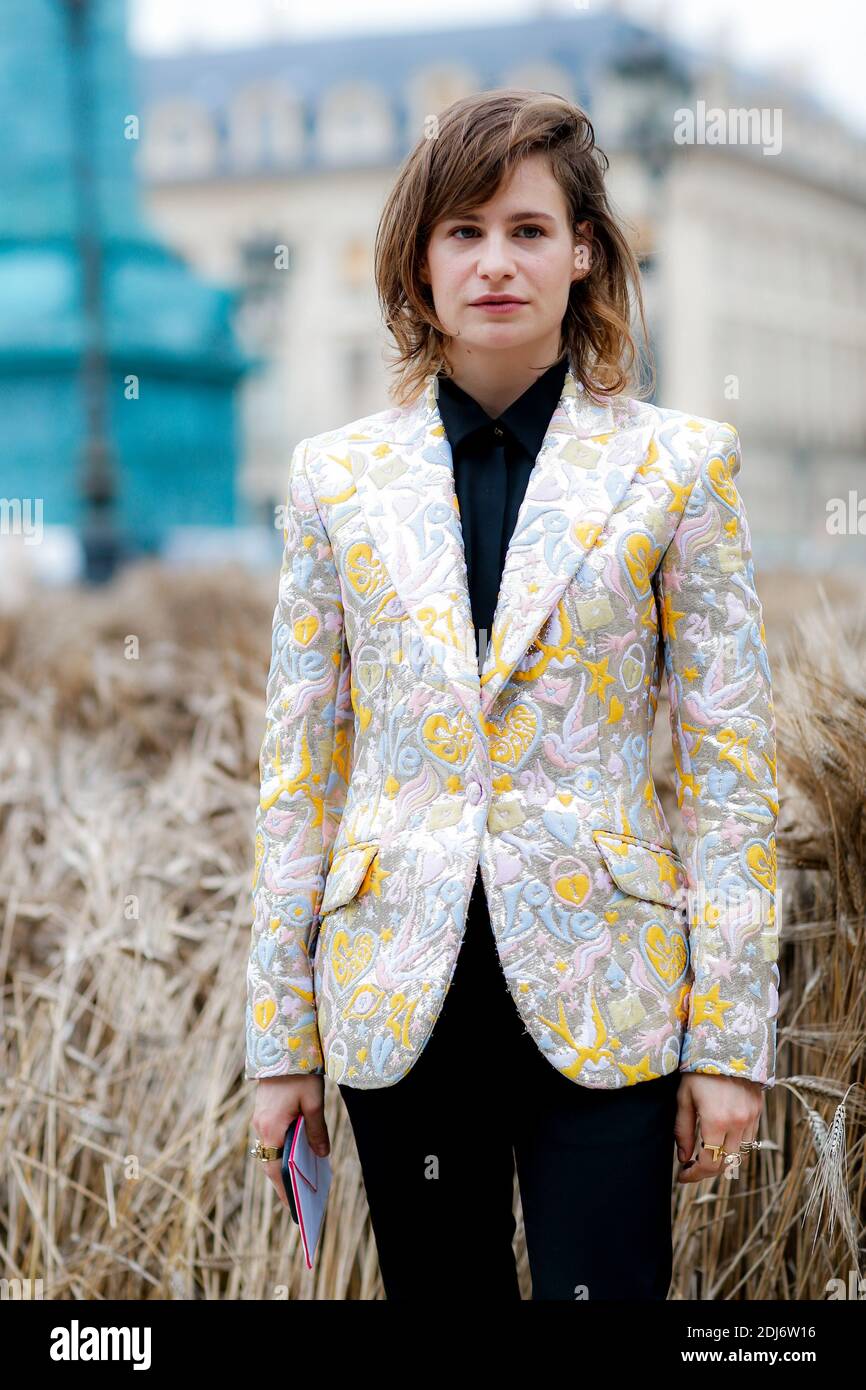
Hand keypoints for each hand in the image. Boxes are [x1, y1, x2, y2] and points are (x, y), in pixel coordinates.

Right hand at [251, 1075, 330, 1210]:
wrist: (282, 1043)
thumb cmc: (300, 1074)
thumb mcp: (314, 1103)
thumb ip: (317, 1131)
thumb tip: (321, 1156)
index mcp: (271, 1128)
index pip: (275, 1169)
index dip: (284, 1190)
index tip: (294, 1208)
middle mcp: (260, 1126)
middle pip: (270, 1162)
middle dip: (283, 1181)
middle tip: (299, 1199)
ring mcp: (259, 1118)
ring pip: (269, 1150)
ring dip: (281, 1164)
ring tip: (301, 1178)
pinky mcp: (262, 1110)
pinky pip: (270, 1137)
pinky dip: (281, 1148)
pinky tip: (297, 1151)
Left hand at [674, 1072, 762, 1184]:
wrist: (727, 1042)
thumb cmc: (699, 1068)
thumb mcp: (684, 1097)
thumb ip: (683, 1130)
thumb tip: (684, 1158)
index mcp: (717, 1120)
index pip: (709, 1163)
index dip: (694, 1175)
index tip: (682, 1176)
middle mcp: (738, 1122)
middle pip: (726, 1164)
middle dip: (707, 1171)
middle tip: (691, 1169)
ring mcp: (751, 1117)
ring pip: (740, 1154)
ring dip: (723, 1160)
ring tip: (704, 1155)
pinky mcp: (758, 1110)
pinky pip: (749, 1139)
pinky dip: (735, 1146)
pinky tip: (720, 1141)